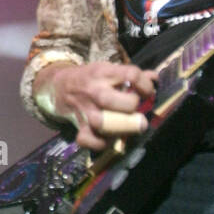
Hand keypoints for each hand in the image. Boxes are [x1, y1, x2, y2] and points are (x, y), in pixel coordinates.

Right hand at [36, 62, 157, 151]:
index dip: (145, 85)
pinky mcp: (78, 125)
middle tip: (136, 110)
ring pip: (104, 123)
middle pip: (120, 101)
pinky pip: (88, 139)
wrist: (58, 86)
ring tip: (126, 127)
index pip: (131, 75)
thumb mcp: (108, 70)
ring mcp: (86, 110)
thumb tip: (154, 78)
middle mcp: (95, 91)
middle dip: (133, 106)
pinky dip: (99, 143)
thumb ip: (132, 75)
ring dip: (120, 128)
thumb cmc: (90, 79)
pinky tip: (108, 138)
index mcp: (104, 73)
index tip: (148, 92)